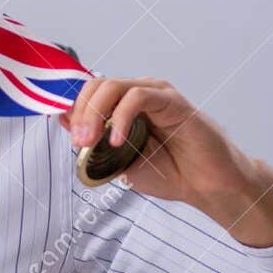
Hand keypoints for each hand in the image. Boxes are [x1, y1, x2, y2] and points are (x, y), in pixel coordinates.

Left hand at [60, 76, 272, 247]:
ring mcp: (156, 95)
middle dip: (80, 112)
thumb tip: (63, 121)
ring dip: (95, 113)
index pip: (89, 93)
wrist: (208, 187)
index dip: (73, 110)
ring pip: (113, 86)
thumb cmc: (171, 173)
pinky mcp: (173, 101)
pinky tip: (117, 140)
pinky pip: (138, 97)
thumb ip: (95, 142)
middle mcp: (139, 94)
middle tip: (79, 142)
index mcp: (125, 106)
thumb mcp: (120, 161)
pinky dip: (121, 117)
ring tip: (91, 142)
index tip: (69, 138)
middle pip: (96, 85)